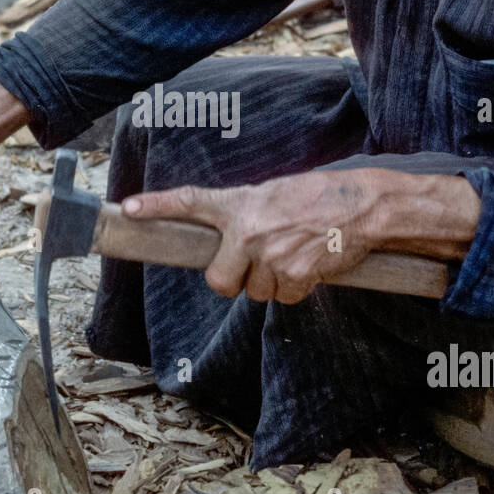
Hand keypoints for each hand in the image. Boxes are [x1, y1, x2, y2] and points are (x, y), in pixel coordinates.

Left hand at [123, 170, 381, 303]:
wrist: (364, 205)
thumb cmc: (320, 197)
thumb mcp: (273, 195)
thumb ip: (245, 215)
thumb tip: (231, 244)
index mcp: (240, 204)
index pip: (190, 201)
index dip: (157, 206)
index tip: (128, 209)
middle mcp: (248, 230)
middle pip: (219, 282)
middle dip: (234, 281)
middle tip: (256, 264)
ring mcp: (270, 255)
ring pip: (256, 293)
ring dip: (273, 283)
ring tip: (295, 253)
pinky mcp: (294, 275)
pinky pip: (285, 298)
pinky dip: (298, 289)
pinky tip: (311, 264)